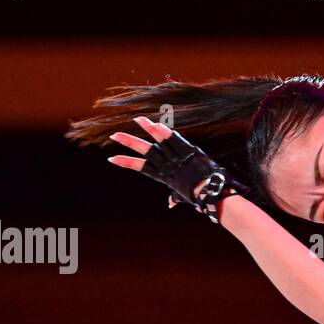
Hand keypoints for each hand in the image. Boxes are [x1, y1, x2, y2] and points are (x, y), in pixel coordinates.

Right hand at [108, 116, 226, 208]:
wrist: (212, 192)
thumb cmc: (198, 195)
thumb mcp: (184, 196)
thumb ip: (175, 197)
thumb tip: (170, 204)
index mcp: (164, 176)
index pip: (142, 167)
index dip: (127, 162)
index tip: (112, 158)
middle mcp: (168, 166)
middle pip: (145, 151)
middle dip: (129, 143)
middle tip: (114, 136)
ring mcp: (178, 158)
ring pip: (159, 141)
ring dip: (148, 129)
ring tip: (137, 119)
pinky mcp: (189, 151)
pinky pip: (175, 140)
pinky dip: (166, 132)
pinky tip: (156, 124)